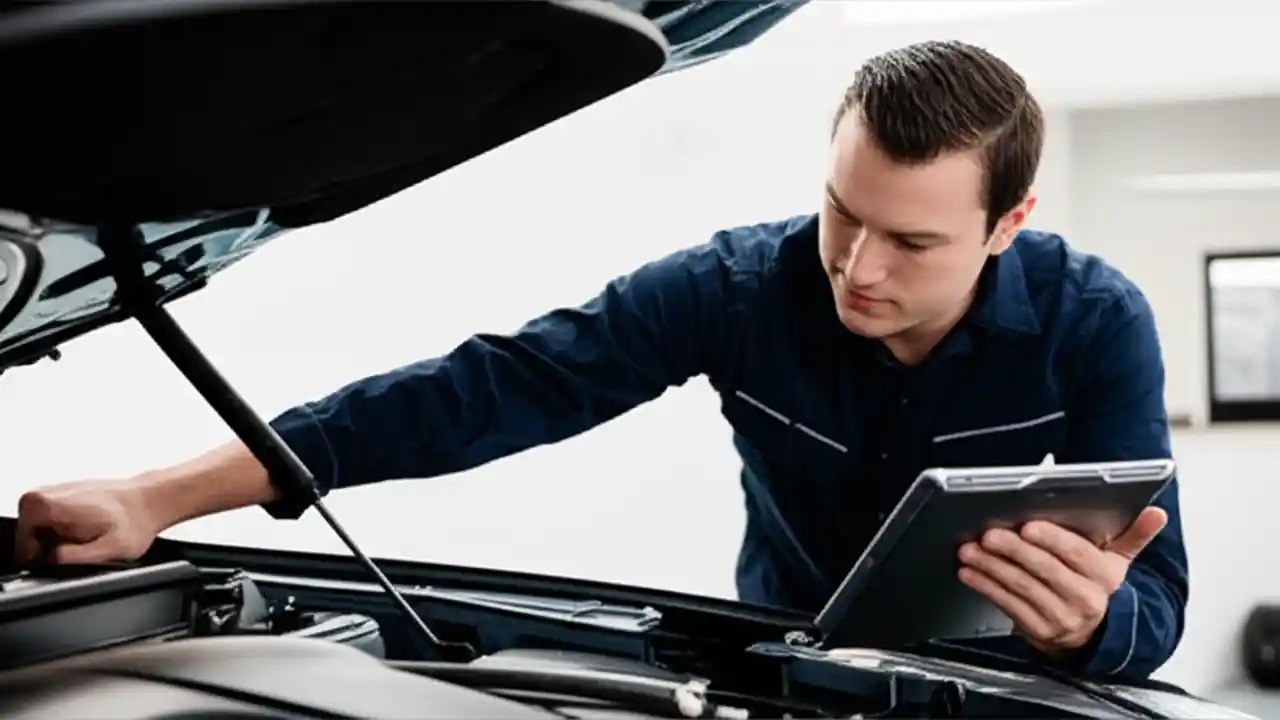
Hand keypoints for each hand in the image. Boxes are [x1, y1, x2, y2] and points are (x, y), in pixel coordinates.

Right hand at [13, 478, 161, 565]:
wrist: (151, 500)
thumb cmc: (135, 521)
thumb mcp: (108, 549)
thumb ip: (72, 557)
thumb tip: (48, 559)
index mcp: (48, 505)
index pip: (20, 545)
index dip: (40, 558)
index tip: (63, 559)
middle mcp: (45, 494)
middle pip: (29, 539)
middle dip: (51, 549)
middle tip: (83, 547)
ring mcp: (52, 493)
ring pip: (40, 532)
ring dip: (61, 541)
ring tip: (91, 537)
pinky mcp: (62, 496)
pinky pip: (52, 524)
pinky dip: (68, 532)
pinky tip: (91, 530)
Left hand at [956, 506, 1167, 655]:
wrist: (1096, 635)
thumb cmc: (1098, 587)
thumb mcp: (1119, 562)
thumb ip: (1134, 535)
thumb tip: (1156, 513)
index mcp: (1104, 577)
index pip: (1077, 554)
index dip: (1052, 540)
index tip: (1028, 526)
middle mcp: (1084, 599)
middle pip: (1045, 570)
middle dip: (1014, 550)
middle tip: (989, 534)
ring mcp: (1060, 617)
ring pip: (1022, 588)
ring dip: (992, 568)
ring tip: (970, 550)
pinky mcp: (1038, 630)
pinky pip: (1008, 605)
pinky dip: (986, 587)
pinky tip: (969, 572)